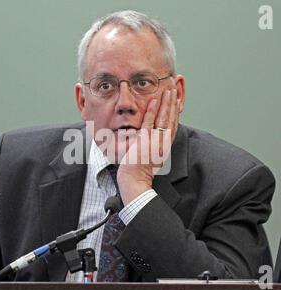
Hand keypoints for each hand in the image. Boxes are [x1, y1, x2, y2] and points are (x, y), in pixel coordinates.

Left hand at [117, 84, 179, 204]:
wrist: (135, 181)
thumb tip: (150, 133)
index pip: (172, 124)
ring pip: (163, 118)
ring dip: (166, 103)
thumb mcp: (150, 155)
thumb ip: (152, 143)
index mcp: (165, 145)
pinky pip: (149, 123)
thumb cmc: (139, 170)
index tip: (176, 98)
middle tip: (174, 88)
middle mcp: (163, 142)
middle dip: (173, 102)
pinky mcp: (145, 141)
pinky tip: (154, 101)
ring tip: (168, 89)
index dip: (175, 110)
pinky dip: (152, 111)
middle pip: (171, 118)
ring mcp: (155, 141)